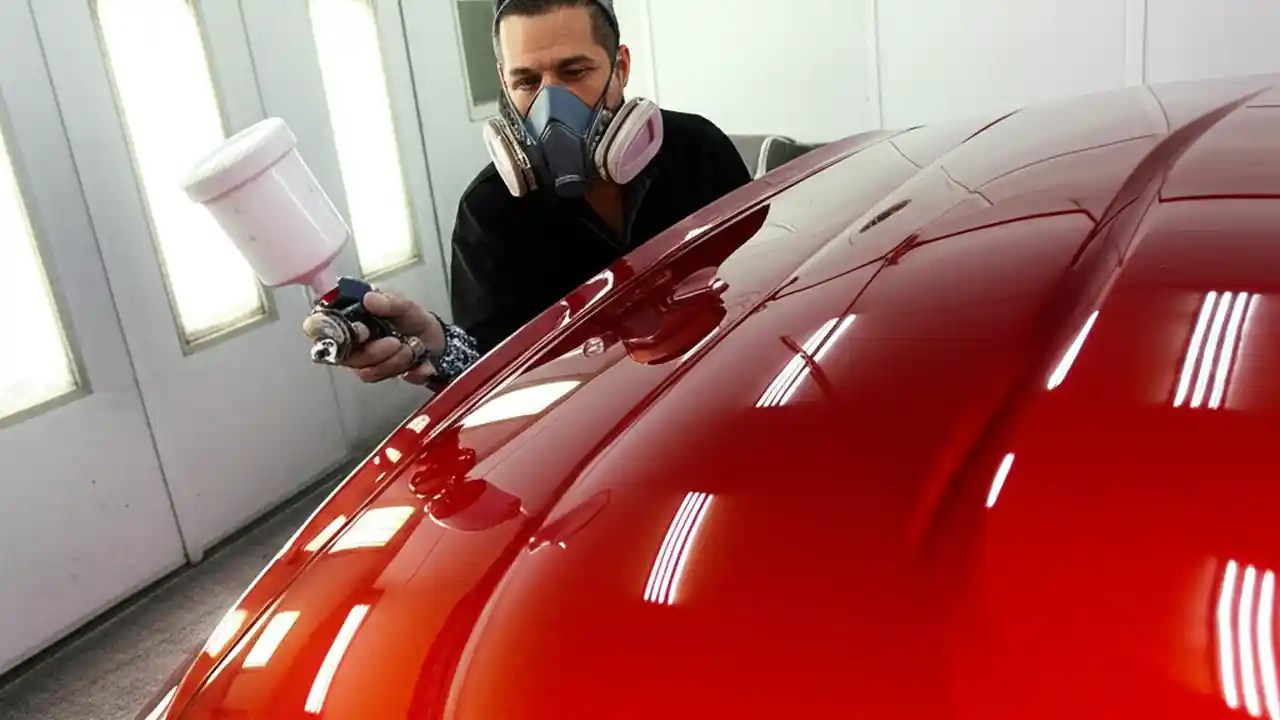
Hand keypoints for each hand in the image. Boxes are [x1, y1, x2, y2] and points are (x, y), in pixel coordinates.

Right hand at [302, 290, 445, 385]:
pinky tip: (421, 363)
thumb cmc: (412, 320)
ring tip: (413, 346)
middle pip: (347, 357)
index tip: (363, 332)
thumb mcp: (405, 305)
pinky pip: (389, 379)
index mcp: (352, 321)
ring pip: (367, 372)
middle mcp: (353, 344)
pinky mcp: (382, 376)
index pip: (324, 331)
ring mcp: (366, 362)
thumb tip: (370, 298)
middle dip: (376, 351)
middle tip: (397, 341)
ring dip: (395, 360)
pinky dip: (409, 371)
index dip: (338, 335)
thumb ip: (389, 302)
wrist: (437, 341)